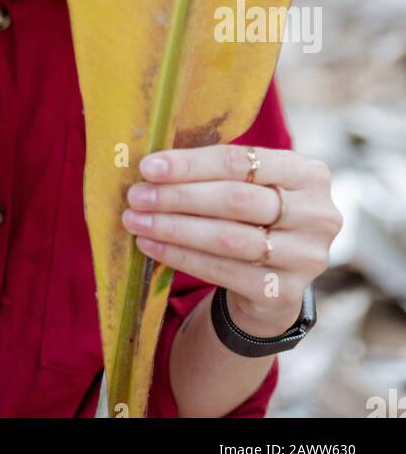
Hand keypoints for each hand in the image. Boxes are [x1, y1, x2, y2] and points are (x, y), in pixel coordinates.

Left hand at [121, 144, 342, 334]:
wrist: (276, 280)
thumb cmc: (254, 217)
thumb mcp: (252, 186)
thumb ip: (216, 171)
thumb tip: (151, 164)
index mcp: (308, 173)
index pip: (241, 161)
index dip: (190, 164)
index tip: (148, 166)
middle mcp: (317, 214)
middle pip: (235, 199)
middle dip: (178, 197)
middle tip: (136, 196)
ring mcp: (306, 256)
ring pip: (228, 238)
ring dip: (174, 228)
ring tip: (137, 221)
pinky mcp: (285, 292)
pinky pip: (224, 271)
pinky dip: (183, 257)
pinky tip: (154, 247)